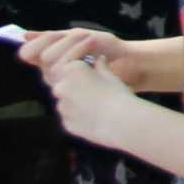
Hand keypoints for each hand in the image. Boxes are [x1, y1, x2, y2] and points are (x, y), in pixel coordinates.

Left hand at [23, 33, 144, 146]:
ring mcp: (62, 106)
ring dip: (75, 100)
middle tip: (91, 86)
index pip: (65, 64)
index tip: (87, 69)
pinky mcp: (65, 122)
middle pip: (62, 83)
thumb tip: (99, 60)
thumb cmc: (118, 95)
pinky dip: (78, 114)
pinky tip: (95, 115)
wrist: (121, 121)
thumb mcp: (111, 76)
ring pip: (65, 100)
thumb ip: (100, 67)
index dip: (76, 67)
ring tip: (96, 103)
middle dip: (73, 84)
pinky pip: (69, 115)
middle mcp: (61, 87)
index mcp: (72, 70)